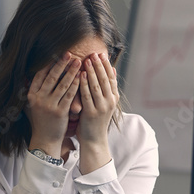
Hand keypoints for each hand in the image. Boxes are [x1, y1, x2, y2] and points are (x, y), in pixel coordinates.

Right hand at [25, 53, 80, 155]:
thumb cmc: (42, 120)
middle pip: (51, 77)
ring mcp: (49, 105)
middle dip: (61, 64)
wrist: (45, 140)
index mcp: (31, 95)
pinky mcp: (59, 112)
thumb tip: (30, 74)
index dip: (49, 64)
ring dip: (71, 72)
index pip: (40, 75)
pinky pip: (69, 95)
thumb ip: (34, 90)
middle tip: (69, 53)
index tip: (57, 54)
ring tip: (78, 61)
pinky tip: (81, 77)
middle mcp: (39, 99)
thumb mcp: (33, 104)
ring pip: (62, 84)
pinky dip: (76, 85)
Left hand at [77, 53, 117, 172]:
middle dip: (99, 65)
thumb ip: (107, 88)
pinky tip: (80, 74)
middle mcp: (110, 102)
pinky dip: (84, 83)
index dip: (106, 66)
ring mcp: (101, 107)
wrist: (94, 140)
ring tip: (88, 60)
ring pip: (97, 85)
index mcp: (113, 98)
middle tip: (94, 53)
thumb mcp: (105, 103)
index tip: (101, 54)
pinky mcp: (91, 113)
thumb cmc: (96, 121)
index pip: (111, 78)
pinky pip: (87, 95)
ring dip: (92, 71)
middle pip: (105, 79)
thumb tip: (112, 70)